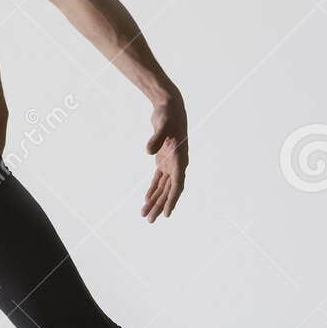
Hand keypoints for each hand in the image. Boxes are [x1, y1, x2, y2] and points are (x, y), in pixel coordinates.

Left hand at [142, 93, 187, 221]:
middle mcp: (177, 164)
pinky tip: (146, 200)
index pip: (177, 185)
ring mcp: (170, 163)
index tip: (166, 213)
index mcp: (180, 159)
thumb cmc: (168, 116)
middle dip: (159, 206)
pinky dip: (152, 189)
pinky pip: (158, 179)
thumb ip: (156, 139)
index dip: (172, 200)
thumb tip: (148, 151)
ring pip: (163, 187)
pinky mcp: (163, 159)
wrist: (169, 107)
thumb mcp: (162, 125)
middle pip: (169, 191)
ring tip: (145, 215)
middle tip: (150, 220)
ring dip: (155, 201)